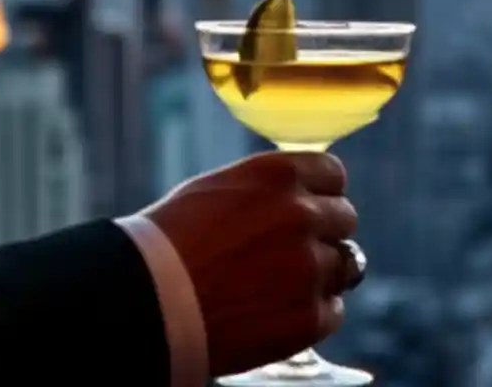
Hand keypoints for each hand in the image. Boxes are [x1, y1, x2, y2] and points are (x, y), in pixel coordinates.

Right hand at [145, 152, 358, 375]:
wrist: (147, 302)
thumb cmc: (167, 244)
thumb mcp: (216, 191)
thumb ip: (265, 190)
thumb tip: (294, 197)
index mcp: (279, 176)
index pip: (333, 174)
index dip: (321, 193)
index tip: (311, 207)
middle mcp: (304, 216)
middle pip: (344, 219)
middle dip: (323, 233)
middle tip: (290, 252)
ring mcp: (311, 268)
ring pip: (343, 266)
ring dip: (320, 275)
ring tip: (279, 288)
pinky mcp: (310, 316)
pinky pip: (333, 311)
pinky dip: (311, 314)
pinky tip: (276, 314)